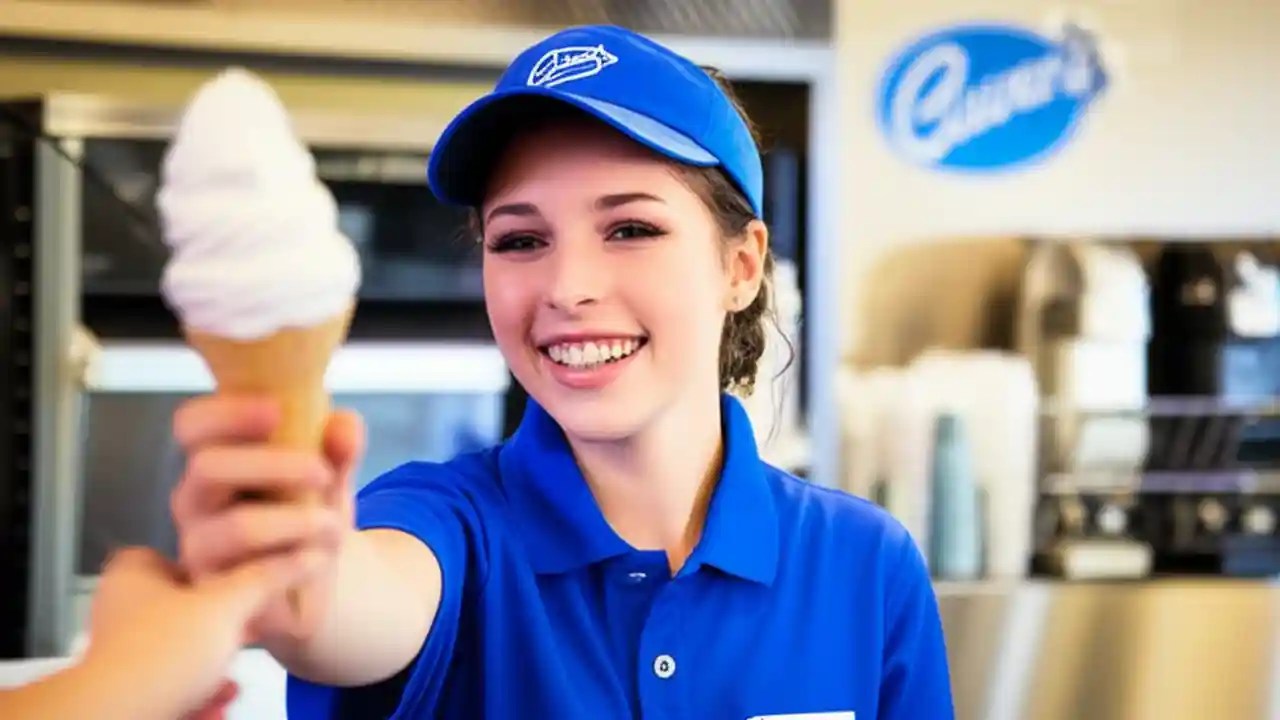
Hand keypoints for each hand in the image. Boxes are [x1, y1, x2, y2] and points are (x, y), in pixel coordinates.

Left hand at [83, 547, 322, 719]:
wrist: (119, 715)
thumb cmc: (167, 649)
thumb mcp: (227, 605)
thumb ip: (265, 578)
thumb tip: (311, 555)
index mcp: (132, 576)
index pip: (169, 554)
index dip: (206, 566)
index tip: (236, 582)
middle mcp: (119, 611)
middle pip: (180, 608)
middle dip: (217, 626)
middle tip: (245, 632)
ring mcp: (119, 656)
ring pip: (177, 652)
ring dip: (210, 666)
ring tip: (234, 677)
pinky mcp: (126, 692)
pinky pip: (170, 685)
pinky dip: (196, 693)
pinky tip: (220, 702)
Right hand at [170, 395, 364, 641]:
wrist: (313, 573)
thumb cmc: (309, 507)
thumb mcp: (330, 472)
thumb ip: (340, 446)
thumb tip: (344, 426)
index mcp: (213, 458)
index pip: (191, 425)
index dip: (226, 412)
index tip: (275, 410)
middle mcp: (195, 500)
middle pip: (208, 467)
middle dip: (273, 464)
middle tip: (323, 470)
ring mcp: (200, 547)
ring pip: (235, 526)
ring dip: (296, 521)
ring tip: (334, 525)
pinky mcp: (218, 591)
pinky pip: (252, 576)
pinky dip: (299, 563)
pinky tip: (323, 559)